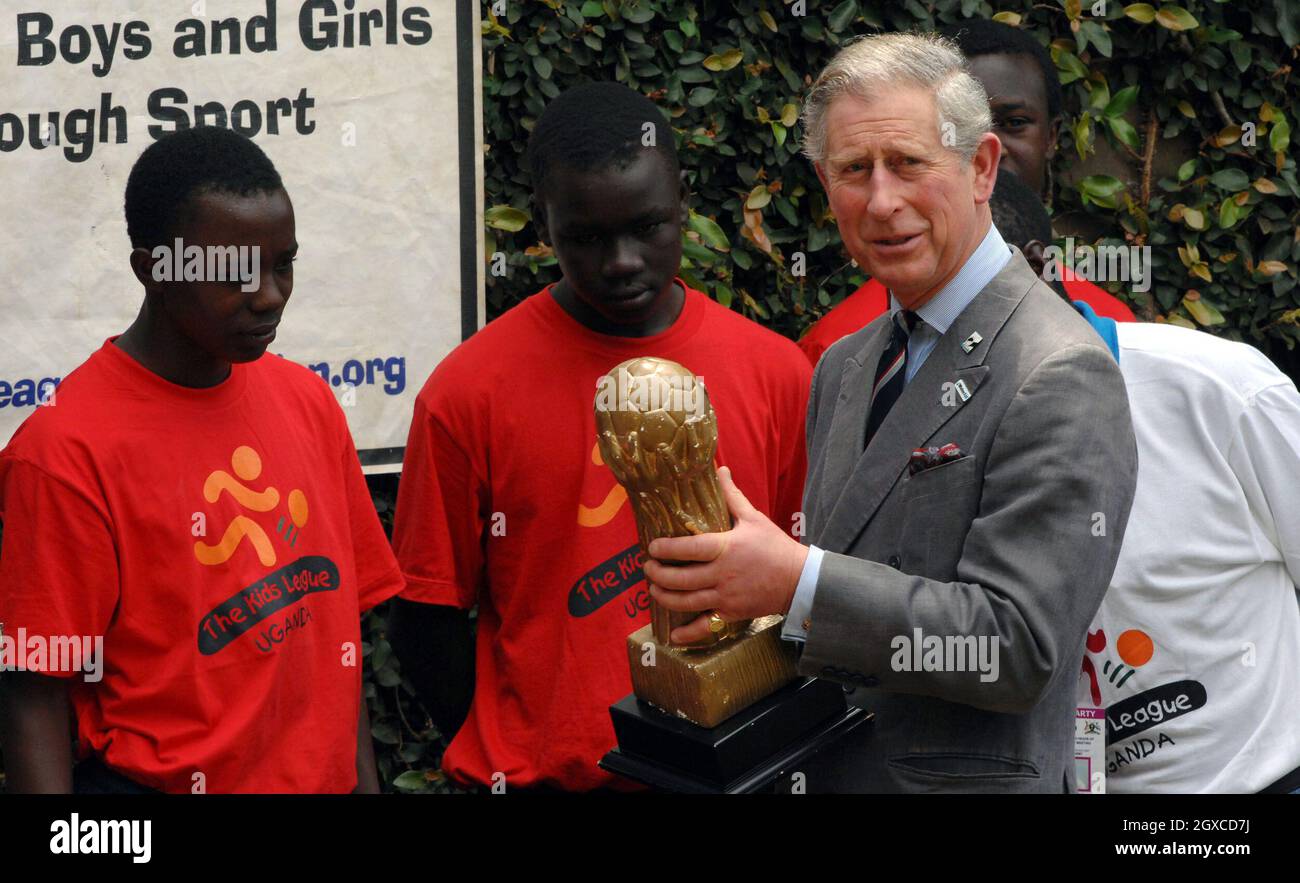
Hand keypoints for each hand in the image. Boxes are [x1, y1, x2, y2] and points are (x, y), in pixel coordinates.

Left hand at [644, 466, 807, 644]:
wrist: (799, 580)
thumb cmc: (775, 546)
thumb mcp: (753, 518)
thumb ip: (731, 496)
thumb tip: (719, 469)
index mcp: (726, 548)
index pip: (688, 549)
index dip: (666, 549)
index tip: (652, 547)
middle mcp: (722, 574)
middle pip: (680, 579)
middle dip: (658, 575)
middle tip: (647, 568)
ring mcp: (726, 597)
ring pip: (687, 602)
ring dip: (665, 597)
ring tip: (653, 590)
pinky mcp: (731, 614)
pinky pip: (705, 626)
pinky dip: (687, 634)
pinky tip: (672, 635)